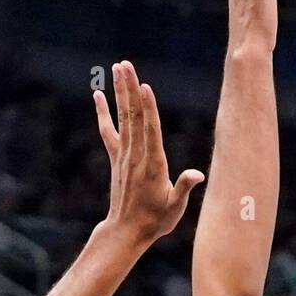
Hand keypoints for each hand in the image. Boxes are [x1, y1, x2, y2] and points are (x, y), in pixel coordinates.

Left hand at [94, 60, 203, 243]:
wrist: (127, 231)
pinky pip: (108, 131)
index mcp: (154, 165)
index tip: (144, 85)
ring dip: (120, 92)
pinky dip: (103, 112)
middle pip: (133, 117)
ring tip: (118, 68)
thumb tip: (197, 175)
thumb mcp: (176, 207)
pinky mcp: (117, 159)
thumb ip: (185, 188)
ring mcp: (124, 156)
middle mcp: (136, 156)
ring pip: (123, 118)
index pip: (151, 131)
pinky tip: (98, 95)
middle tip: (126, 64)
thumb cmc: (156, 221)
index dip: (148, 107)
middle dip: (130, 89)